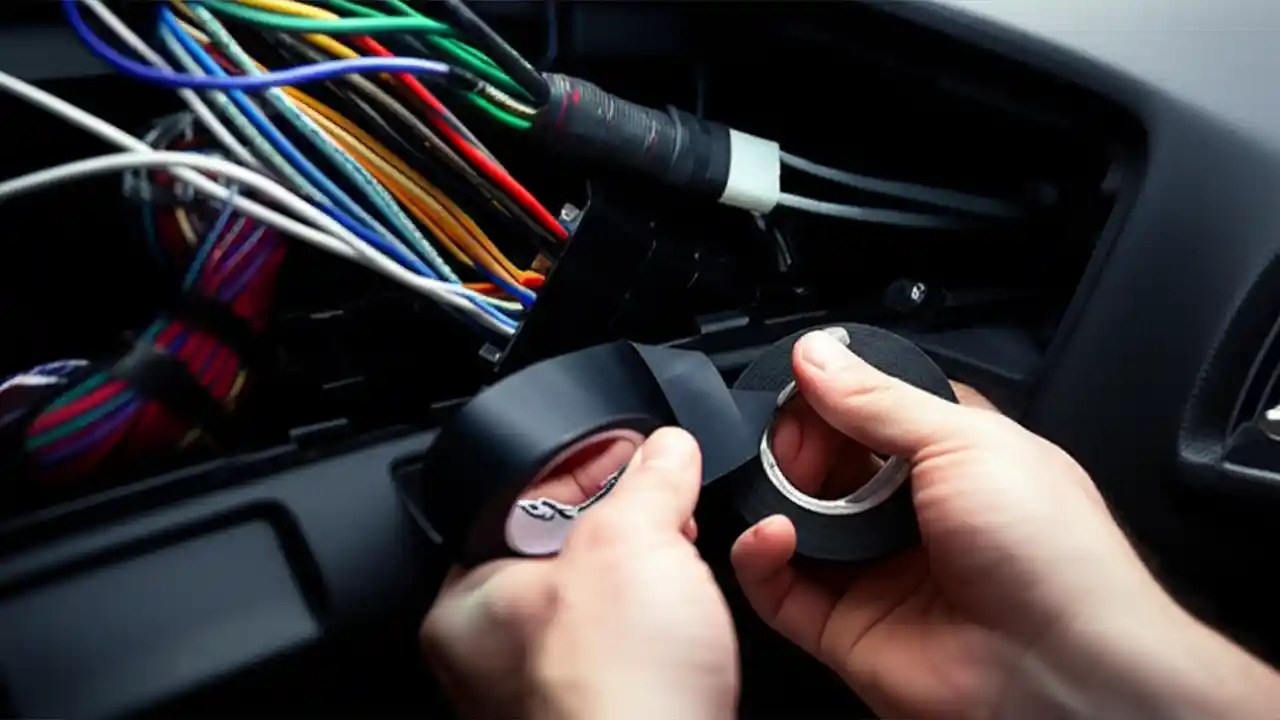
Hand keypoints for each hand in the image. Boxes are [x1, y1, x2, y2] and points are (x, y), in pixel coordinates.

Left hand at [422, 428, 737, 719]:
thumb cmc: (616, 696)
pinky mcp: (600, 712)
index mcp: (467, 603)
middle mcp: (494, 653)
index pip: (512, 503)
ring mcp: (546, 689)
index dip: (576, 465)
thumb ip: (648, 483)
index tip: (624, 450)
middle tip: (661, 496)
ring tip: (681, 545)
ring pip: (595, 598)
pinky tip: (684, 611)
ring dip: (643, 564)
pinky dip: (655, 618)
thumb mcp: (631, 544)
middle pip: (557, 547)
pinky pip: (624, 645)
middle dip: (617, 514)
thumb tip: (668, 450)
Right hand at [731, 331, 1279, 718]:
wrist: (1065, 672)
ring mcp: (874, 568)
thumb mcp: (967, 441)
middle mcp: (909, 510)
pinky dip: (758, 557)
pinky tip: (773, 535)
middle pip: (821, 460)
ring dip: (773, 495)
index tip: (801, 384)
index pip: (867, 407)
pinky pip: (776, 588)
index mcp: (950, 454)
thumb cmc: (1054, 557)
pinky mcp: (844, 625)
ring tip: (783, 491)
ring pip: (792, 520)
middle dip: (795, 443)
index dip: (829, 395)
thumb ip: (879, 398)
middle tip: (792, 444)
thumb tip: (816, 353)